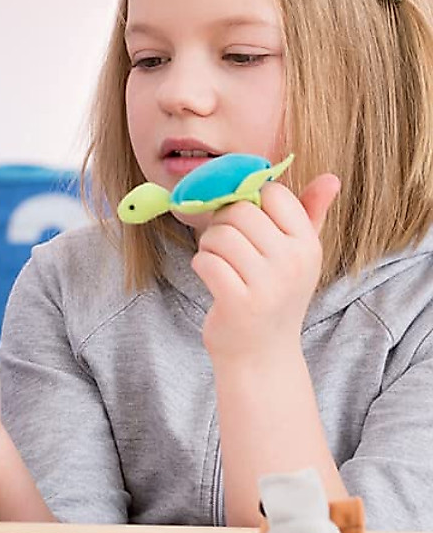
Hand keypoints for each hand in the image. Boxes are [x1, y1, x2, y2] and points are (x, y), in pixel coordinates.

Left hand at [192, 174, 340, 365]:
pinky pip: (205, 261)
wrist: (262, 356)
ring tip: (223, 267)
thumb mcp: (297, 254)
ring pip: (217, 235)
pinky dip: (201, 267)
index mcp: (308, 244)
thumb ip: (309, 213)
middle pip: (238, 210)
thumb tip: (331, 177)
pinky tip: (215, 282)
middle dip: (222, 225)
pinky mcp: (239, 303)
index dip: (250, 202)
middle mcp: (293, 262)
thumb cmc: (274, 294)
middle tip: (230, 250)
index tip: (249, 226)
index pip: (272, 192)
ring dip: (209, 248)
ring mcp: (268, 284)